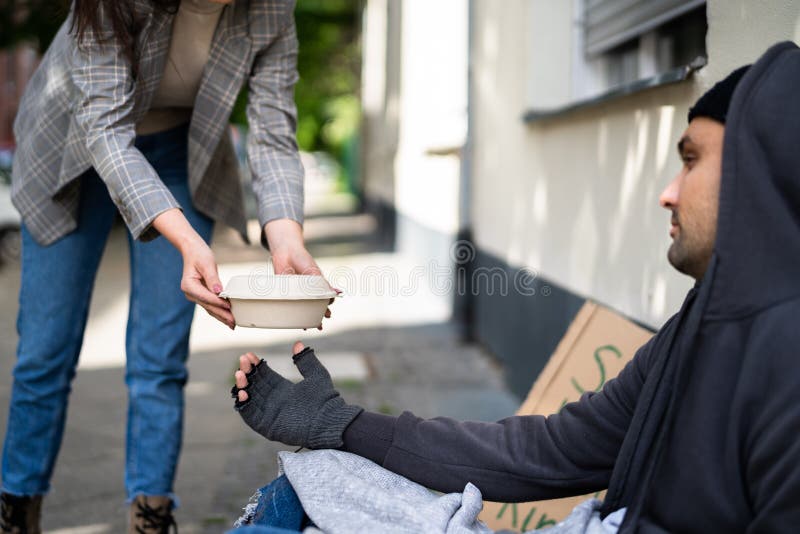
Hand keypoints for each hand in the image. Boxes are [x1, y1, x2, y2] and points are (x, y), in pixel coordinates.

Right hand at [179, 236, 234, 328]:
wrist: (193, 251)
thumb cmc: (199, 254)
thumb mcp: (207, 263)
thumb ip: (212, 278)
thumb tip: (218, 292)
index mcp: (188, 285)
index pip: (205, 297)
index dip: (218, 302)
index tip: (229, 306)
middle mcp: (190, 293)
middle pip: (208, 306)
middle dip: (221, 315)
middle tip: (233, 322)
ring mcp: (195, 295)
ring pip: (210, 308)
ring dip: (221, 316)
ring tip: (232, 324)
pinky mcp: (201, 295)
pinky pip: (211, 305)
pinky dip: (219, 311)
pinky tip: (227, 318)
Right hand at [231, 341, 362, 448]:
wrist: (329, 420)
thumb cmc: (326, 399)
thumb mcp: (316, 375)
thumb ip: (306, 360)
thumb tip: (298, 343)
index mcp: (283, 389)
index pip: (265, 375)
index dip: (256, 365)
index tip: (249, 355)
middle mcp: (275, 401)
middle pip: (255, 385)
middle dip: (248, 373)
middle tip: (242, 361)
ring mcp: (270, 414)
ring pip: (250, 399)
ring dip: (243, 387)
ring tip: (240, 375)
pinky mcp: (268, 427)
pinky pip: (252, 416)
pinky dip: (245, 406)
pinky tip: (243, 393)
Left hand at [264, 218, 338, 328]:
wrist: (286, 252)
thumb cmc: (303, 259)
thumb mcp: (314, 272)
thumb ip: (324, 284)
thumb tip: (337, 293)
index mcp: (317, 285)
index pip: (324, 299)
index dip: (327, 308)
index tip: (328, 315)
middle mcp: (307, 290)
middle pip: (314, 306)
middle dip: (318, 316)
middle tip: (320, 326)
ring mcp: (296, 291)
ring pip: (302, 307)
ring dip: (305, 317)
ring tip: (308, 327)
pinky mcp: (285, 291)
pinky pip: (288, 303)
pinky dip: (290, 312)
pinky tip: (292, 319)